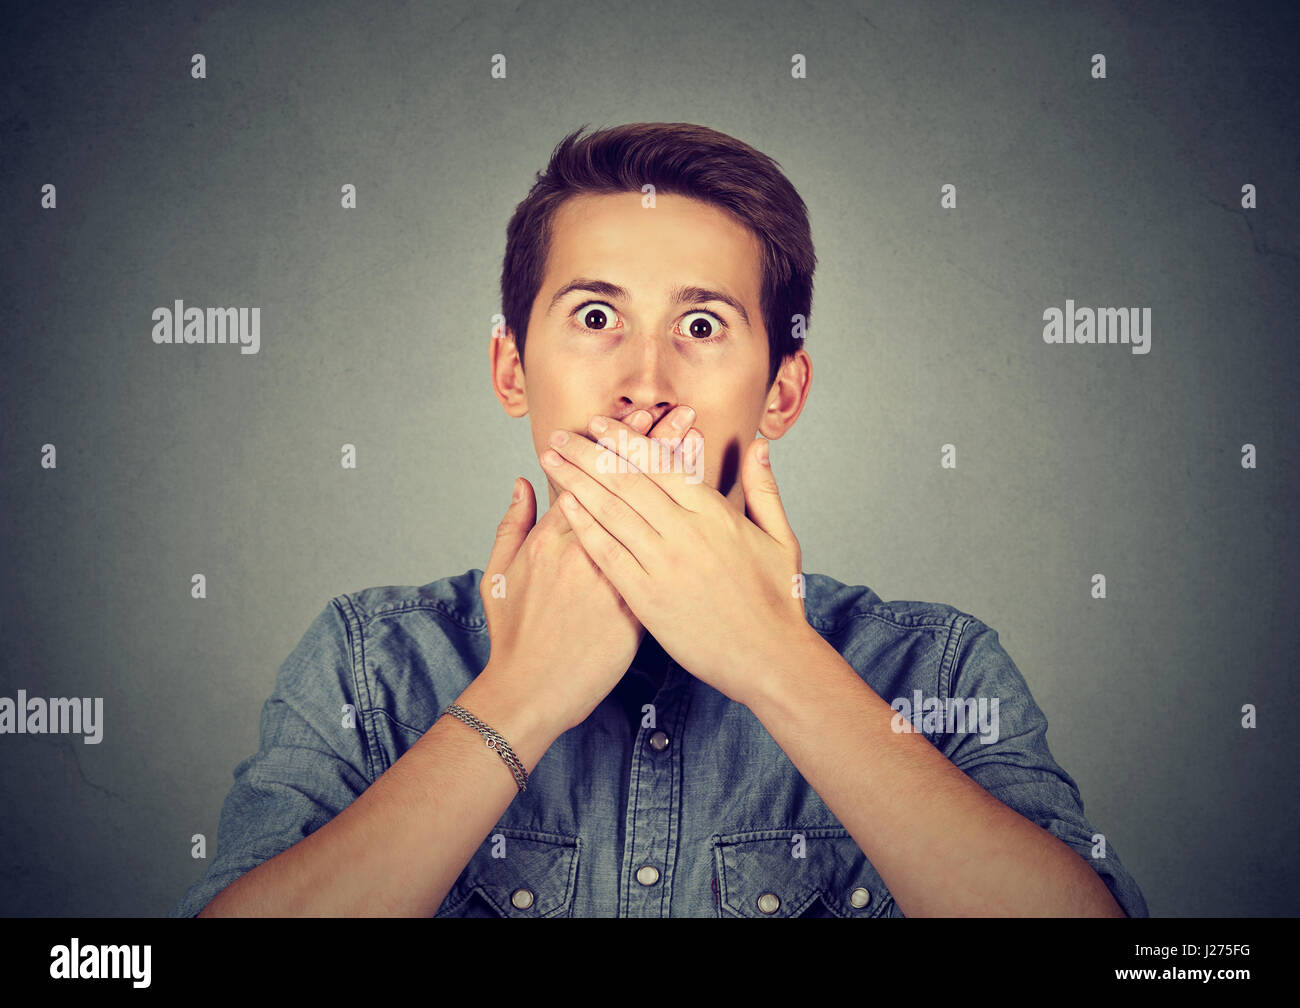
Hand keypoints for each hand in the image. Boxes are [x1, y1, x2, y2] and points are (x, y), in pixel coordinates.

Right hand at [480, 410, 679, 733]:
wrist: (533, 692)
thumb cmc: (515, 637)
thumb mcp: (498, 577)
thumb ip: (511, 527)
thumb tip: (521, 485)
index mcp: (553, 540)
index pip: (588, 479)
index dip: (611, 445)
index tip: (633, 417)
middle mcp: (587, 553)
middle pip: (625, 487)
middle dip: (650, 446)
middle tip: (676, 411)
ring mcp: (617, 579)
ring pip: (651, 518)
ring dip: (673, 477)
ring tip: (693, 438)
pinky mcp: (638, 606)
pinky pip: (667, 560)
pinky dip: (684, 529)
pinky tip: (701, 504)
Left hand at [539, 412, 812, 709]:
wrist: (769, 659)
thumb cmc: (777, 601)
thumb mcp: (780, 539)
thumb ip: (764, 489)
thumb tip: (759, 446)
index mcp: (715, 513)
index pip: (661, 464)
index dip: (625, 441)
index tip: (600, 424)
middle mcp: (686, 531)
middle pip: (627, 480)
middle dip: (589, 453)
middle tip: (561, 436)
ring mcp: (664, 564)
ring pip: (612, 510)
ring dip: (577, 481)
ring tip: (552, 461)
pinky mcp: (648, 597)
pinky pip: (608, 553)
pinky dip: (585, 525)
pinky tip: (565, 505)